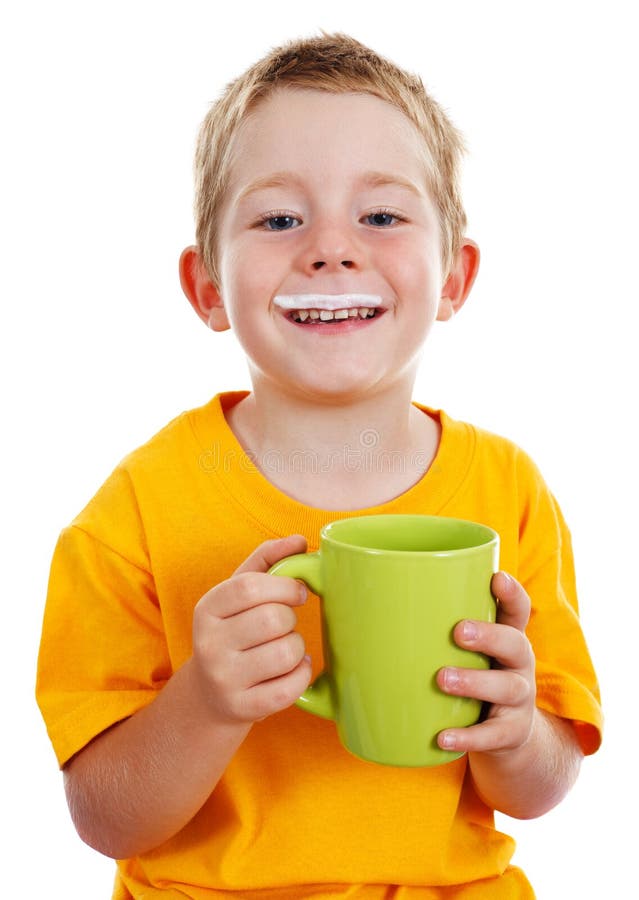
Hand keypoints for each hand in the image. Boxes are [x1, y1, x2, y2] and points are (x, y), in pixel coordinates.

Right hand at [191, 535, 311, 724]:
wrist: (210, 694)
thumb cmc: (233, 630)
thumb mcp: (237, 592)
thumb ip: (267, 559)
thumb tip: (299, 540)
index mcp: (207, 609)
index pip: (251, 587)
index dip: (285, 586)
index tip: (297, 592)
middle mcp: (209, 644)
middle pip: (274, 619)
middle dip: (291, 619)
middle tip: (284, 625)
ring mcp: (224, 679)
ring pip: (286, 653)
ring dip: (297, 648)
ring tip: (285, 648)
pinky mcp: (243, 708)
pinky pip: (290, 688)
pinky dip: (301, 675)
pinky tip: (291, 671)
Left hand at [436, 571, 535, 754]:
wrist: (506, 736)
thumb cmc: (472, 676)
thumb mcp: (464, 651)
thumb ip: (430, 629)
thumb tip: (356, 605)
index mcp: (506, 637)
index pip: (517, 610)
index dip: (512, 593)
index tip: (497, 577)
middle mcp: (518, 664)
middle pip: (515, 644)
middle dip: (488, 635)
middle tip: (458, 631)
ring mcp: (519, 700)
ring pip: (507, 688)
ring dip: (474, 682)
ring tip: (442, 679)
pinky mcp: (512, 733)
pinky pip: (493, 735)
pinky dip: (468, 736)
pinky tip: (443, 737)